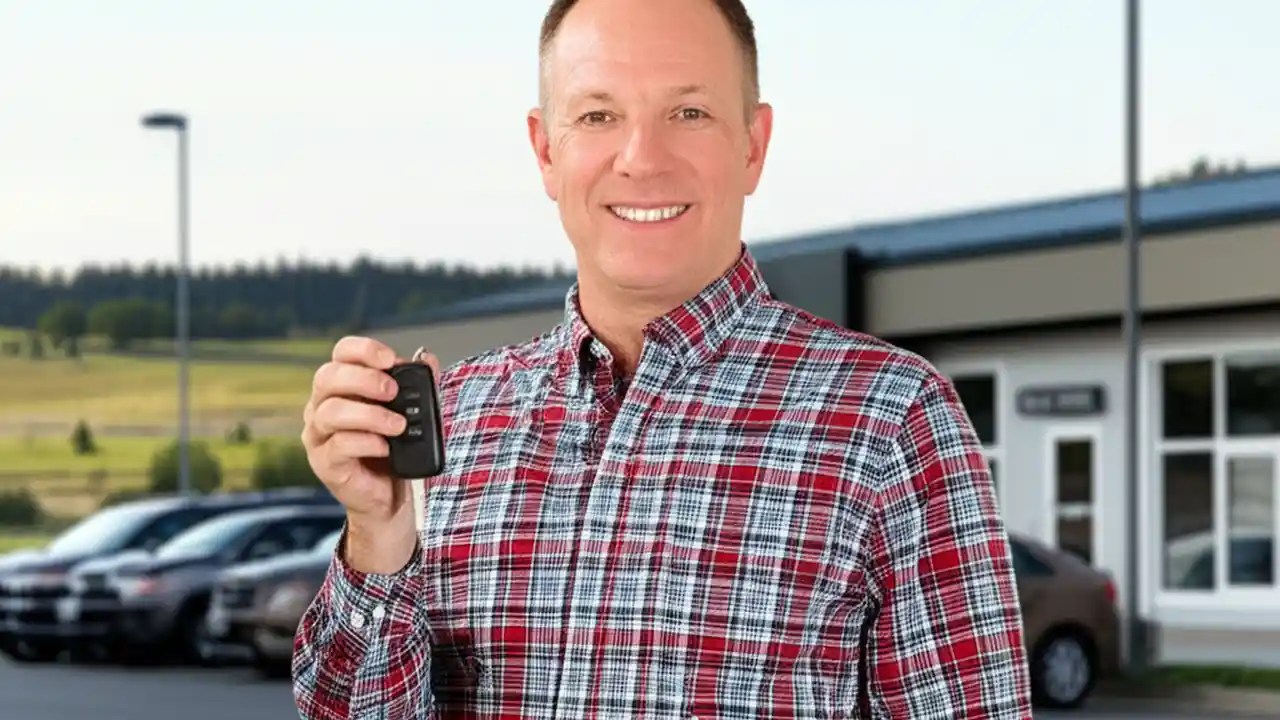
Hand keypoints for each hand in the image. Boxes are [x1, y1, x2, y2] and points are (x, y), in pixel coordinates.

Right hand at [301, 336, 440, 527]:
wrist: (388, 498)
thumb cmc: (395, 450)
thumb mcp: (412, 413)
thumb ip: (419, 385)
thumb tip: (428, 358)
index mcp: (341, 387)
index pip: (341, 353)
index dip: (363, 350)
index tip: (390, 359)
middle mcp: (321, 406)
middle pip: (328, 376)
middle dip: (365, 379)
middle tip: (393, 392)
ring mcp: (318, 435)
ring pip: (331, 411)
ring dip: (370, 415)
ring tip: (399, 426)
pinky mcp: (324, 463)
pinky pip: (339, 444)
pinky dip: (368, 442)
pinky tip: (387, 448)